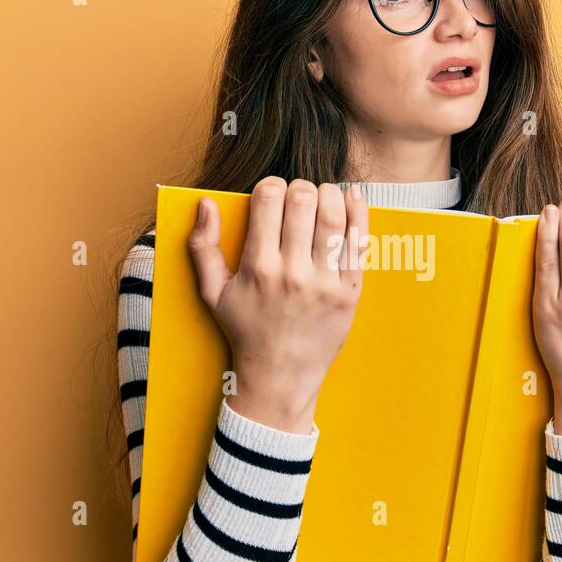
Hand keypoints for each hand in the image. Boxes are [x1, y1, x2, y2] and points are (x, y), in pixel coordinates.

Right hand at [187, 176, 368, 433]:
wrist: (280, 376)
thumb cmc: (246, 331)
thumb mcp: (212, 293)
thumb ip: (202, 247)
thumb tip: (205, 203)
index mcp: (258, 267)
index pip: (268, 199)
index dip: (270, 185)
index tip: (272, 192)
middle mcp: (292, 272)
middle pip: (303, 200)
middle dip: (300, 187)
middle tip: (299, 195)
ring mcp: (324, 282)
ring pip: (334, 215)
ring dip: (329, 194)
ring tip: (323, 196)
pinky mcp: (350, 291)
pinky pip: (359, 243)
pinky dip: (358, 214)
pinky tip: (351, 200)